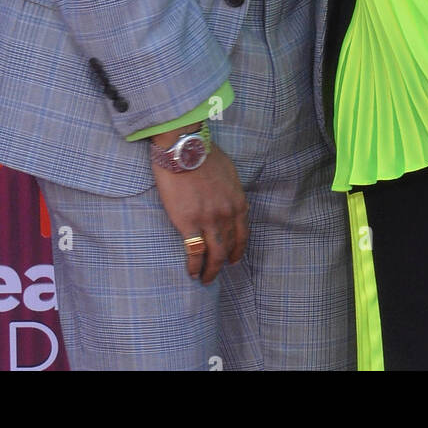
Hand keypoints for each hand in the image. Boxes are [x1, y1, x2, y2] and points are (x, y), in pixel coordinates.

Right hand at [151, 142, 248, 283]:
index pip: (242, 234)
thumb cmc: (205, 154)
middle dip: (223, 264)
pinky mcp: (189, 223)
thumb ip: (231, 191)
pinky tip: (191, 272)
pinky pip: (194, 252)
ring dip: (210, 271)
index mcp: (238, 202)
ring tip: (204, 279)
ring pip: (214, 255)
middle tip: (215, 274)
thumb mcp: (229, 172)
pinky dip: (194, 265)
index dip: (238, 250)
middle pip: (228, 247)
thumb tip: (230, 201)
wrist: (185, 149)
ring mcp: (209, 220)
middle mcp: (227, 214)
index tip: (233, 260)